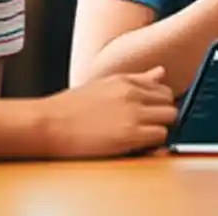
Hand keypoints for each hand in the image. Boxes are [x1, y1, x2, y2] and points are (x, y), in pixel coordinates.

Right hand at [40, 66, 176, 158]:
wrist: (47, 123)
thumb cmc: (68, 109)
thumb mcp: (104, 85)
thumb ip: (136, 79)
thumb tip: (161, 72)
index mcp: (126, 80)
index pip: (163, 89)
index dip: (158, 105)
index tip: (149, 114)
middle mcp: (133, 93)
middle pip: (170, 103)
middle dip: (162, 116)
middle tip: (145, 127)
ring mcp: (133, 113)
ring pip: (169, 118)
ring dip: (159, 129)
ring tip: (139, 137)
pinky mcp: (130, 134)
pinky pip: (160, 136)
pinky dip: (153, 144)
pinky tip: (136, 146)